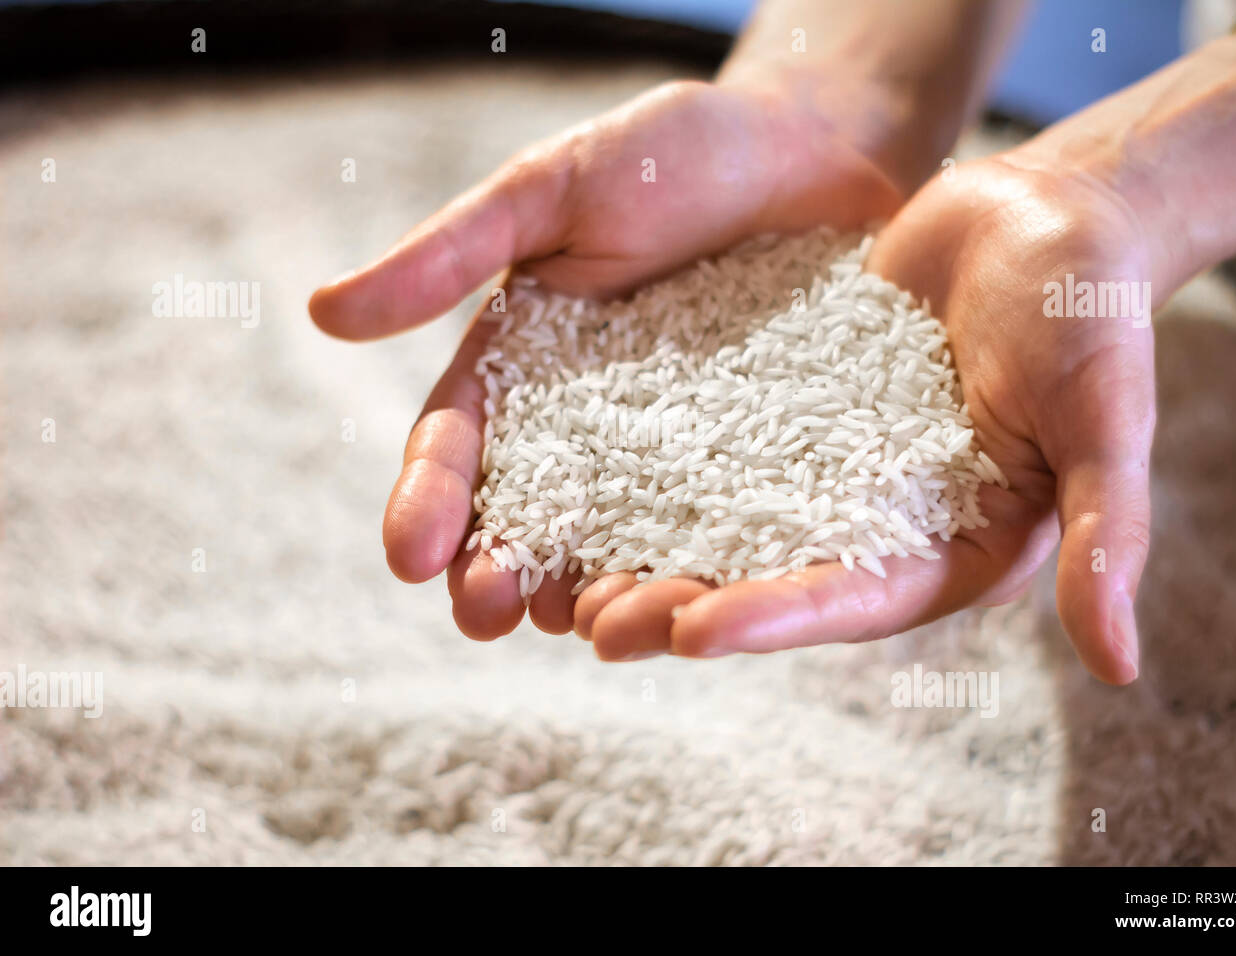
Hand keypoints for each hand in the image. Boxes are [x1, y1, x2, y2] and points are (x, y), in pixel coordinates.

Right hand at [308, 80, 904, 636]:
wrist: (815, 146)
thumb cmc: (673, 151)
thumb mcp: (550, 190)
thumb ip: (450, 253)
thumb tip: (323, 314)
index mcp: (519, 361)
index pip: (458, 444)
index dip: (429, 500)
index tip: (409, 557)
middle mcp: (583, 420)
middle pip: (525, 511)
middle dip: (495, 568)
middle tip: (484, 618)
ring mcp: (666, 447)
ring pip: (611, 537)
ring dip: (586, 589)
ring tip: (584, 632)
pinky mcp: (746, 457)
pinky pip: (713, 523)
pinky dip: (693, 568)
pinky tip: (690, 609)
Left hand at [629, 156, 1153, 683]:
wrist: (1043, 217)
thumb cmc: (1091, 316)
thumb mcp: (1104, 418)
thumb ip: (1104, 530)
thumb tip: (1121, 665)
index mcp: (947, 548)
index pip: (852, 599)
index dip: (776, 616)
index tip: (694, 630)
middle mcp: (873, 520)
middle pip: (769, 576)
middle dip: (685, 602)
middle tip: (596, 624)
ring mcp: (822, 464)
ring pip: (721, 516)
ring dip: (647, 545)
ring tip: (563, 573)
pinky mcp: (784, 406)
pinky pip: (709, 435)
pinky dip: (650, 456)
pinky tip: (582, 466)